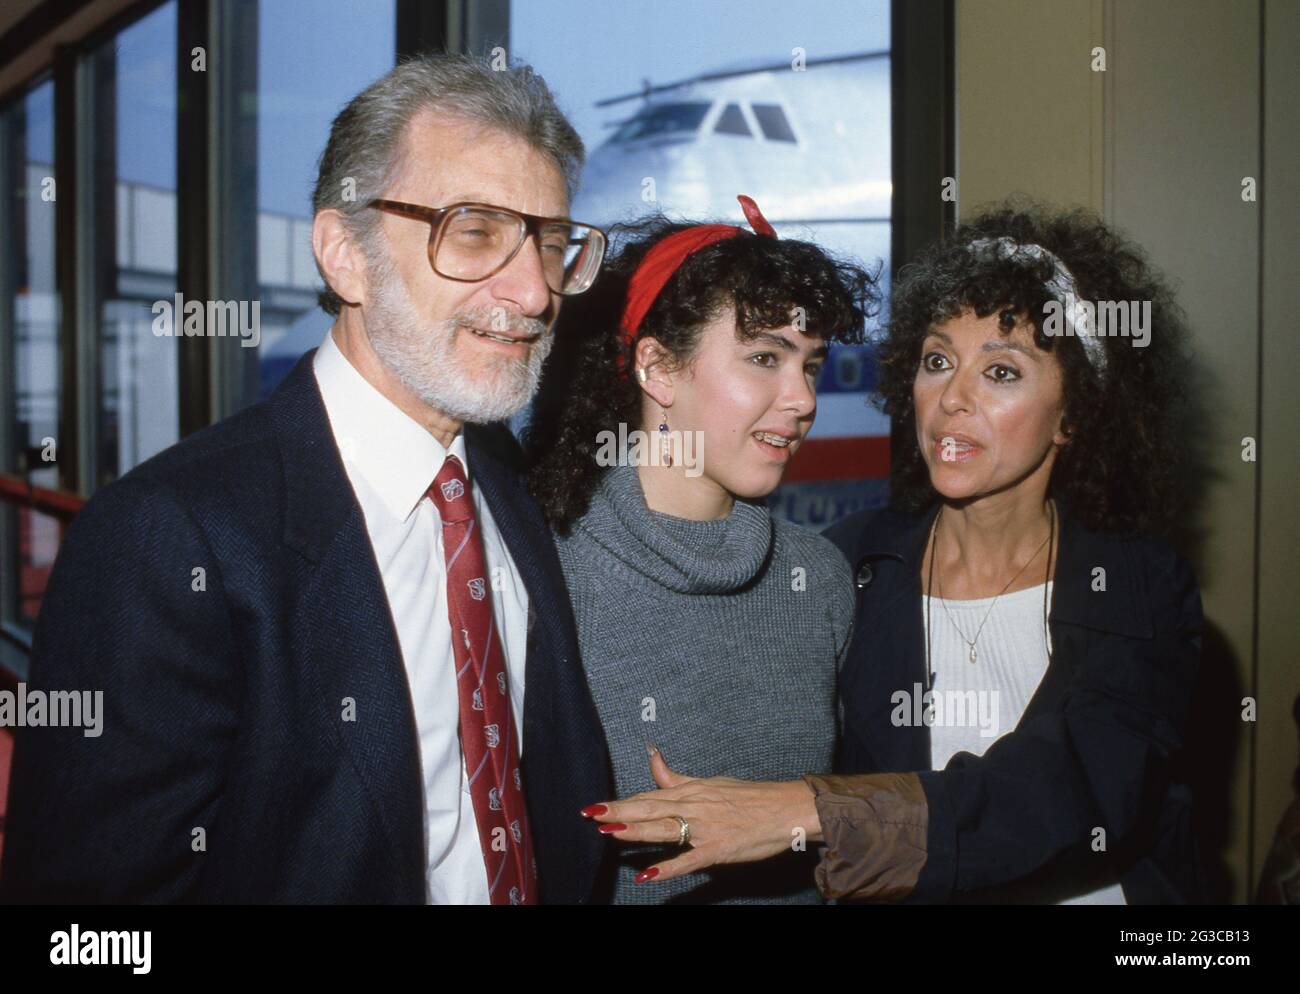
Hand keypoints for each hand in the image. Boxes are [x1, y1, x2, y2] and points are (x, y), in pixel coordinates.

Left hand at [580, 745, 822, 883]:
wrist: (785, 808)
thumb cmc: (748, 796)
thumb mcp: (709, 781)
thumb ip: (675, 776)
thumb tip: (651, 755)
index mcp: (690, 791)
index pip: (648, 796)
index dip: (621, 801)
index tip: (594, 805)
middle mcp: (694, 806)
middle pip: (650, 808)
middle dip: (618, 811)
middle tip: (590, 813)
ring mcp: (705, 828)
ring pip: (665, 828)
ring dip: (636, 830)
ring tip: (609, 832)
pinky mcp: (718, 850)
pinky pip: (689, 860)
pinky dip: (668, 868)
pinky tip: (647, 875)